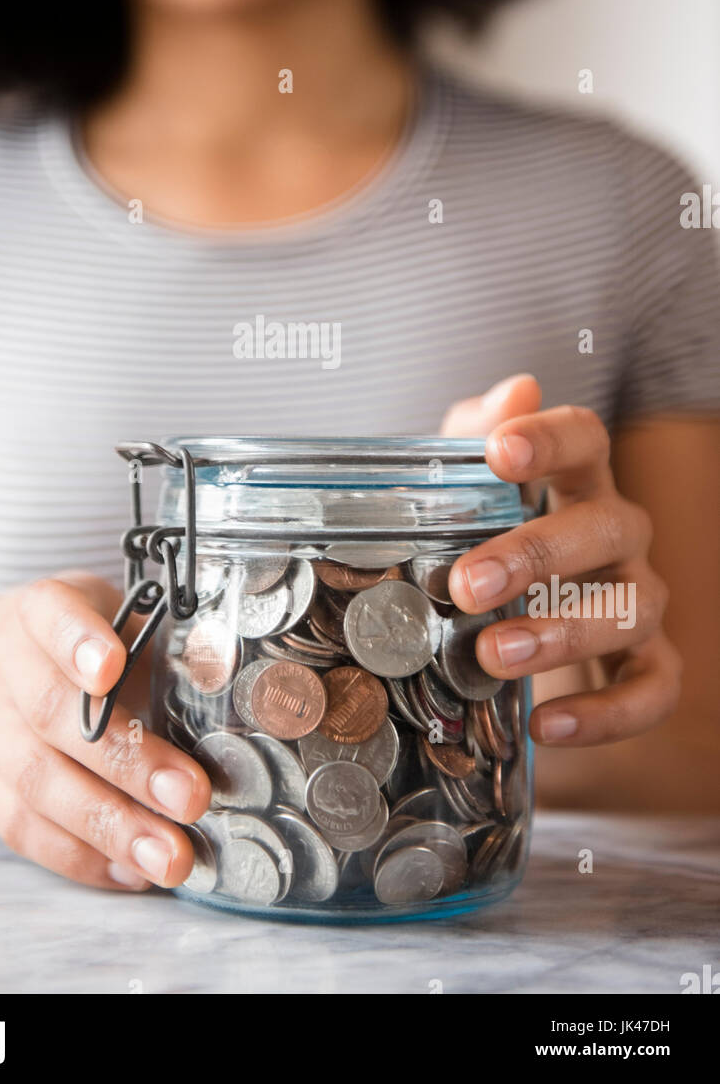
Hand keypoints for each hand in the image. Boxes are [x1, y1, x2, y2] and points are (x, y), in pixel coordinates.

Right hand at [0, 573, 210, 890]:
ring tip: (169, 858)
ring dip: (109, 827)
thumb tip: (219, 685)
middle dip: (126, 762)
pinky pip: (20, 829)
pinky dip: (78, 857)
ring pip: (36, 784)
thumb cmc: (60, 641)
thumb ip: (147, 642)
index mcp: (35, 613)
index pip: (51, 616)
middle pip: (51, 715)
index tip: (113, 666)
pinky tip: (129, 872)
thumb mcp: (98, 613)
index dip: (78, 641)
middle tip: (191, 798)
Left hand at [440, 375, 681, 746]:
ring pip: (630, 610)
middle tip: (469, 584)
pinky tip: (547, 726)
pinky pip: (651, 689)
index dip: (549, 441)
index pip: (586, 439)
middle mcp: (619, 533)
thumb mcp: (465, 481)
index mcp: (577, 479)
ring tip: (494, 654)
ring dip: (563, 633)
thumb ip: (474, 433)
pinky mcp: (647, 663)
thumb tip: (515, 390)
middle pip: (604, 529)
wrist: (515, 610)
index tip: (499, 452)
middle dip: (536, 556)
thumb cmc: (487, 533)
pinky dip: (606, 713)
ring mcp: (639, 597)